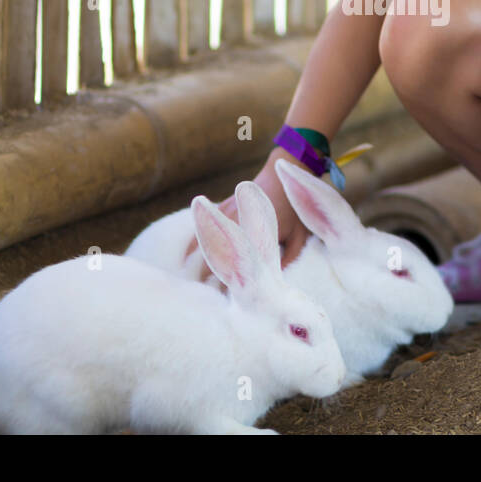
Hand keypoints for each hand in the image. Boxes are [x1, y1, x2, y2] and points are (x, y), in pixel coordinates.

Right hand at [185, 152, 310, 291]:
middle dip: (206, 282)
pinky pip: (200, 228)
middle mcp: (234, 224)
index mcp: (253, 235)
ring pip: (202, 244)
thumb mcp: (298, 237)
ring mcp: (224, 215)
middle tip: (201, 305)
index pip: (233, 269)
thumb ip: (290, 260)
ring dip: (195, 266)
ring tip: (189, 289)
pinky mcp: (221, 208)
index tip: (221, 308)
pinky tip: (182, 261)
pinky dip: (190, 246)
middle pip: (212, 259)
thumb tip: (278, 285)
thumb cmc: (293, 209)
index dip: (226, 290)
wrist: (281, 173)